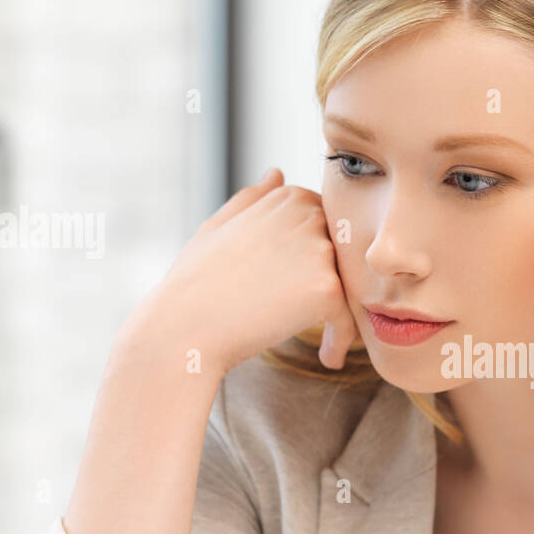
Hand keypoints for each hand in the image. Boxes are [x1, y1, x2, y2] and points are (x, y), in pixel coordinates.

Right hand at [126, 168, 359, 376]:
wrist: (184, 325)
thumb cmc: (196, 279)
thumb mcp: (219, 227)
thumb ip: (254, 199)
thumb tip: (278, 174)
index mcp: (286, 197)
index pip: (328, 226)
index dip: (320, 261)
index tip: (307, 288)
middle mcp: (308, 214)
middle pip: (344, 255)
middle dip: (337, 285)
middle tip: (328, 320)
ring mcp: (320, 250)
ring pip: (350, 285)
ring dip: (343, 314)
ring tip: (329, 343)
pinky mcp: (327, 287)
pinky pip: (348, 317)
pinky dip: (341, 341)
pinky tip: (329, 359)